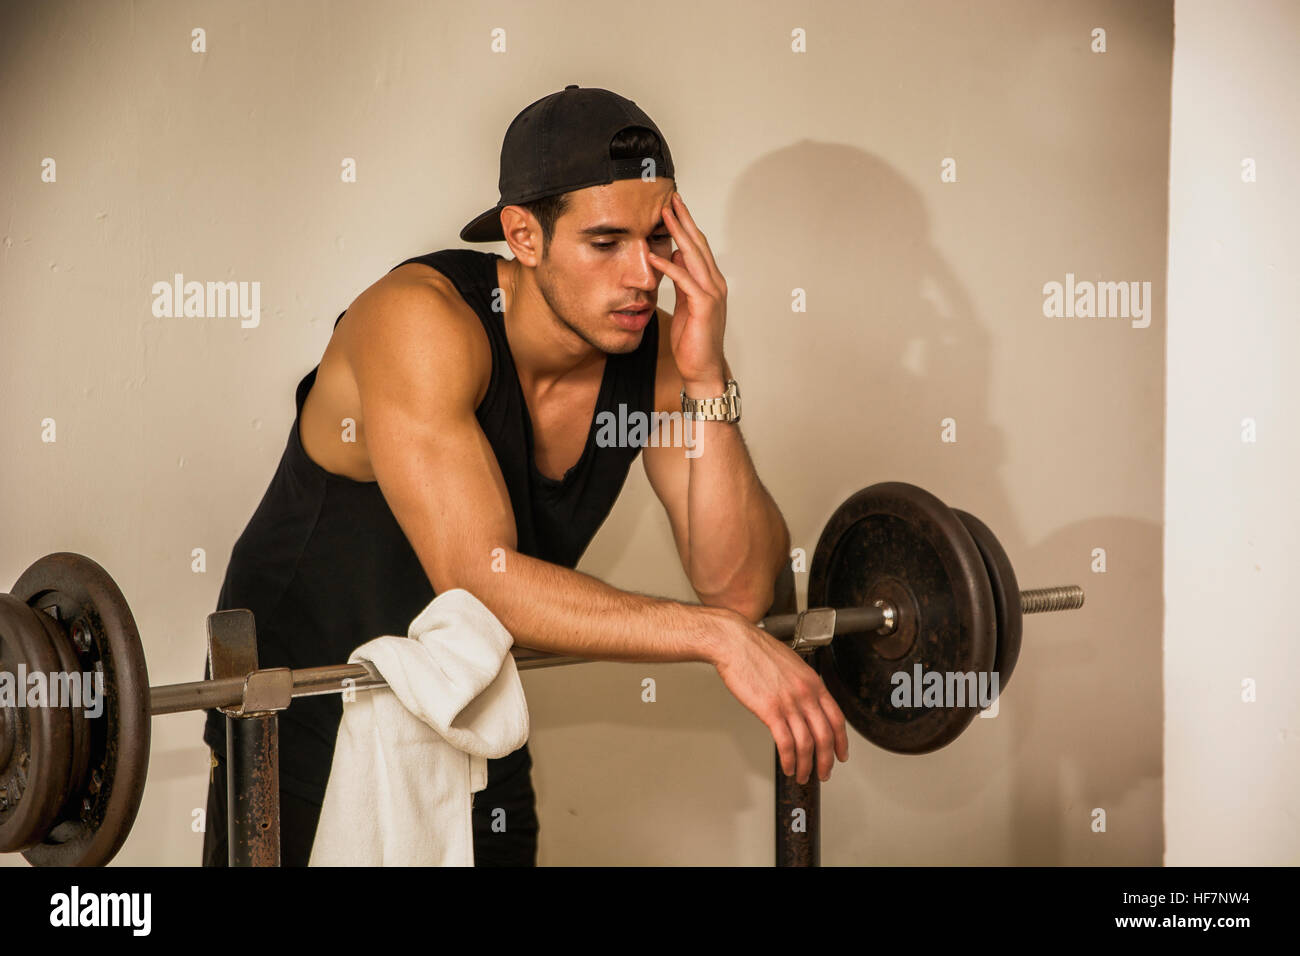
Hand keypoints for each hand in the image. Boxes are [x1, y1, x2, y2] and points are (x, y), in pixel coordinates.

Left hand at [647, 192, 727, 389]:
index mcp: (710, 282)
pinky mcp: (704, 305)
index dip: (686, 225)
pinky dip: (669, 265)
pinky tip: (654, 255)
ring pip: (694, 256)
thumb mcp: (684, 304)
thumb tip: (676, 257)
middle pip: (698, 244)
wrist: (702, 368)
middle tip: (670, 199)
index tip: (674, 207)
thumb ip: (682, 281)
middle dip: (684, 220)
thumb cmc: (692, 340)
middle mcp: (714, 283)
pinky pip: (684, 279)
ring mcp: (711, 293)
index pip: (698, 247)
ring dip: (678, 233)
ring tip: (664, 216)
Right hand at [709, 611, 849, 783]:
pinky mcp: (770, 711)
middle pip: (826, 736)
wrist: (735, 642)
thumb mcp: (791, 664)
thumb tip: (805, 702)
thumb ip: (802, 685)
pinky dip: (790, 760)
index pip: (837, 718)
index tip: (841, 754)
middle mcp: (806, 694)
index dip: (842, 741)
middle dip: (826, 760)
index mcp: (813, 682)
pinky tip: (788, 767)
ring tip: (803, 775)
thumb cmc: (757, 650)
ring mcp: (789, 703)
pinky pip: (786, 743)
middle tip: (824, 773)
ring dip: (807, 765)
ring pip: (807, 744)